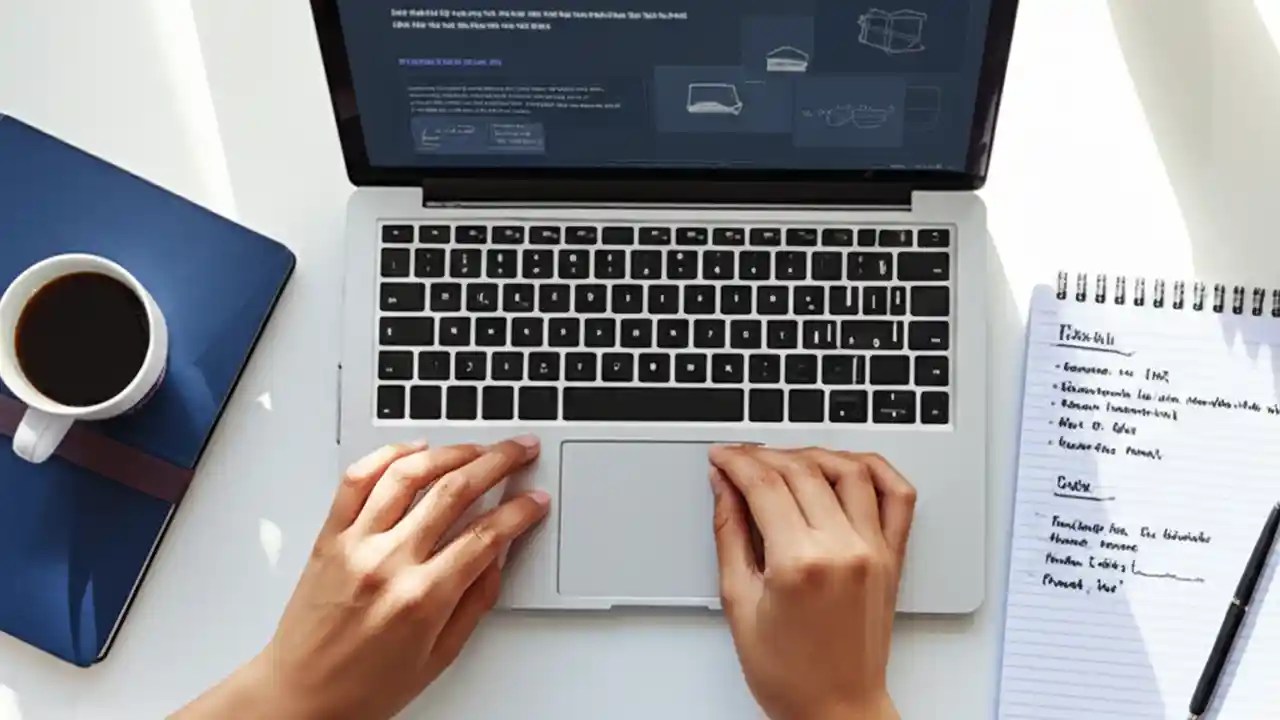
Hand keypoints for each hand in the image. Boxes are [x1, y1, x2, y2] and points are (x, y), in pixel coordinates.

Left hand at [175, 436, 549, 719]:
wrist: (300, 697)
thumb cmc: (365, 688)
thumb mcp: (440, 655)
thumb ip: (475, 601)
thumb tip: (497, 555)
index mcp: (422, 599)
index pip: (486, 534)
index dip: (520, 510)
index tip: (535, 499)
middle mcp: (388, 564)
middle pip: (455, 490)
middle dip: (497, 462)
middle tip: (518, 450)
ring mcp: (355, 545)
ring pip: (409, 474)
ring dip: (450, 451)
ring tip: (475, 447)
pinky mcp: (328, 537)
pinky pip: (357, 480)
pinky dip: (388, 455)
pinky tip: (414, 450)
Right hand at [708, 446, 916, 719]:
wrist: (836, 709)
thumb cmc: (787, 672)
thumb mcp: (738, 601)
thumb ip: (730, 534)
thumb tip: (724, 487)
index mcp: (799, 563)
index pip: (765, 484)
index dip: (737, 461)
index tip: (722, 456)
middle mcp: (843, 549)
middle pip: (802, 471)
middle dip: (765, 455)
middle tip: (742, 457)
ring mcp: (874, 549)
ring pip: (848, 470)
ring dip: (812, 454)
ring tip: (785, 459)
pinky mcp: (893, 556)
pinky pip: (897, 494)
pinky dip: (874, 468)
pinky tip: (847, 464)